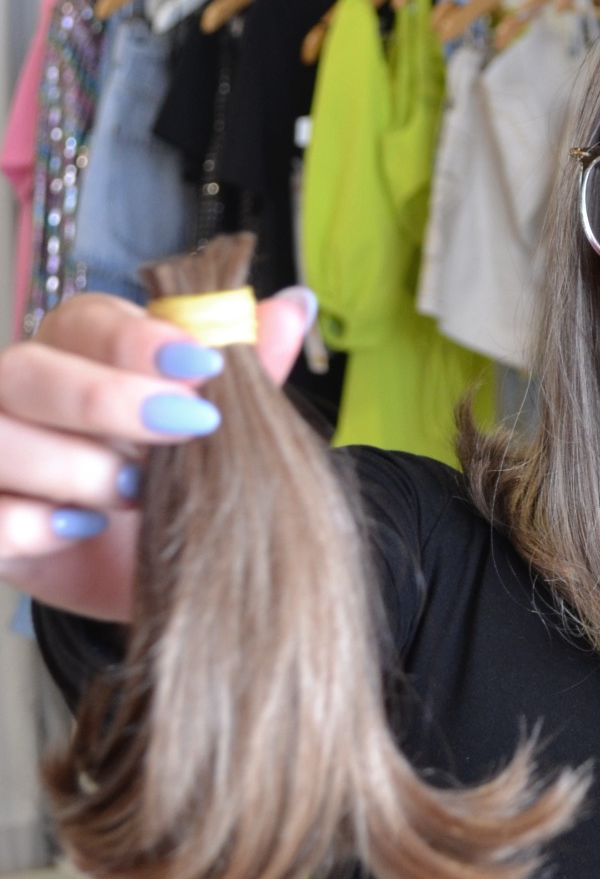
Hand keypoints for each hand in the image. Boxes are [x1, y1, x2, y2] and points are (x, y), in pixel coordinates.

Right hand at [0, 287, 312, 620]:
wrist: (161, 573)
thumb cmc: (183, 481)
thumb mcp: (224, 428)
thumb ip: (249, 367)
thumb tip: (294, 305)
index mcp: (79, 352)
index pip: (84, 320)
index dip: (137, 340)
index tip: (203, 364)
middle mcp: (22, 394)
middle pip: (26, 369)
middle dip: (106, 398)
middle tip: (188, 424)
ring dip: (75, 465)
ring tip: (140, 492)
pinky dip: (31, 522)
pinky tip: (82, 528)